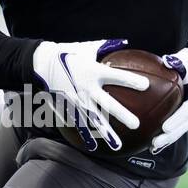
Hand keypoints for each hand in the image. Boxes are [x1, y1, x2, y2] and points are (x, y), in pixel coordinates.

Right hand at [32, 39, 148, 151]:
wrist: (41, 63)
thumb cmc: (68, 53)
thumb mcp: (87, 47)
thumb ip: (107, 46)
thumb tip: (125, 42)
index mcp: (93, 71)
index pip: (116, 76)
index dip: (131, 80)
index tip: (146, 86)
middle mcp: (86, 87)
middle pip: (108, 104)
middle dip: (122, 115)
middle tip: (136, 125)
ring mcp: (76, 100)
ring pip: (94, 120)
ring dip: (106, 133)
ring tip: (118, 145)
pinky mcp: (66, 107)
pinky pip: (78, 124)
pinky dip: (86, 136)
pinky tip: (94, 146)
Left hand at [150, 46, 187, 153]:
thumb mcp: (185, 60)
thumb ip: (176, 62)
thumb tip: (166, 61)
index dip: (178, 119)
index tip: (164, 127)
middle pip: (186, 125)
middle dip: (171, 135)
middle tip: (155, 142)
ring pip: (182, 130)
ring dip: (168, 140)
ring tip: (152, 147)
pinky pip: (179, 130)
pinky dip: (168, 138)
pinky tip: (154, 146)